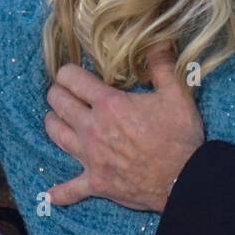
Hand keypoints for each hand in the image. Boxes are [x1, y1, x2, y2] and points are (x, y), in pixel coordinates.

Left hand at [43, 47, 203, 211]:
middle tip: (65, 91)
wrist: (183, 179)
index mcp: (109, 104)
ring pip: (56, 135)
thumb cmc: (180, 136)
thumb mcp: (177, 94)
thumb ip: (162, 65)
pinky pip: (70, 189)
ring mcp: (91, 157)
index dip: (67, 71)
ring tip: (58, 119)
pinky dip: (60, 193)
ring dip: (54, 123)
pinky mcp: (96, 182)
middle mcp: (92, 128)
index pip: (72, 79)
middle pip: (58, 103)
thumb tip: (158, 39)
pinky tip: (50, 195)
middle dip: (57, 93)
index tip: (72, 71)